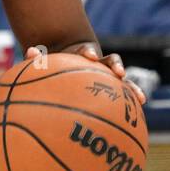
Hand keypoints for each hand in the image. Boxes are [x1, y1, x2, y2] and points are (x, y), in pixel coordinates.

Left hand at [25, 44, 146, 104]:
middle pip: (111, 62)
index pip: (86, 51)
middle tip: (119, 73)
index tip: (90, 56)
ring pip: (123, 81)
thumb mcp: (44, 63)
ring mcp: (107, 77)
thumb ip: (36, 59)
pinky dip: (131, 105)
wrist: (64, 70)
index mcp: (80, 56)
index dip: (88, 52)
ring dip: (131, 86)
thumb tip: (30, 51)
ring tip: (139, 97)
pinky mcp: (112, 91)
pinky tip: (139, 119)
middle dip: (116, 66)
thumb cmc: (51, 67)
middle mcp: (98, 65)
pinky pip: (123, 99)